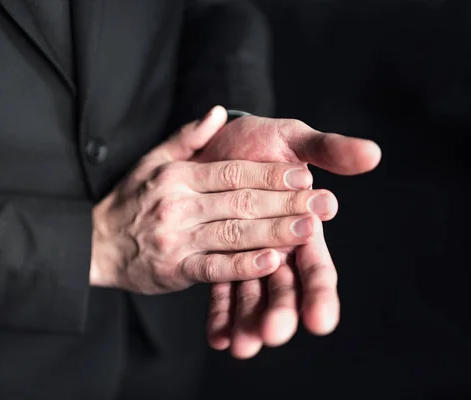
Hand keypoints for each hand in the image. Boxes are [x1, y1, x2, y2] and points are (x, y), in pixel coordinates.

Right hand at [89, 107, 338, 294]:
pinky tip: (272, 262)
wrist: (95, 244)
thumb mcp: (151, 162)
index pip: (232, 172)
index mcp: (177, 176)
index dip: (270, 174)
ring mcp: (177, 238)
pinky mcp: (176, 269)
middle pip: (240, 201)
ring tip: (310, 230)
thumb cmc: (128, 201)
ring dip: (275, 232)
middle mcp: (178, 205)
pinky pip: (215, 267)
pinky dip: (244, 265)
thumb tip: (217, 112)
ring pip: (233, 233)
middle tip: (322, 203)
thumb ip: (186, 138)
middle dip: (284, 202)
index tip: (304, 174)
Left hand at [199, 113, 381, 357]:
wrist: (214, 140)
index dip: (320, 293)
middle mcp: (276, 247)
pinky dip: (219, 312)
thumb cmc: (259, 140)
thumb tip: (373, 154)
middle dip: (280, 312)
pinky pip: (218, 287)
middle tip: (273, 334)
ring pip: (250, 294)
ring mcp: (245, 254)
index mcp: (301, 226)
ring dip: (247, 319)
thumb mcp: (294, 139)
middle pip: (283, 288)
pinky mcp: (216, 255)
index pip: (316, 267)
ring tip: (242, 346)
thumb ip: (329, 150)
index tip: (320, 321)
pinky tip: (218, 338)